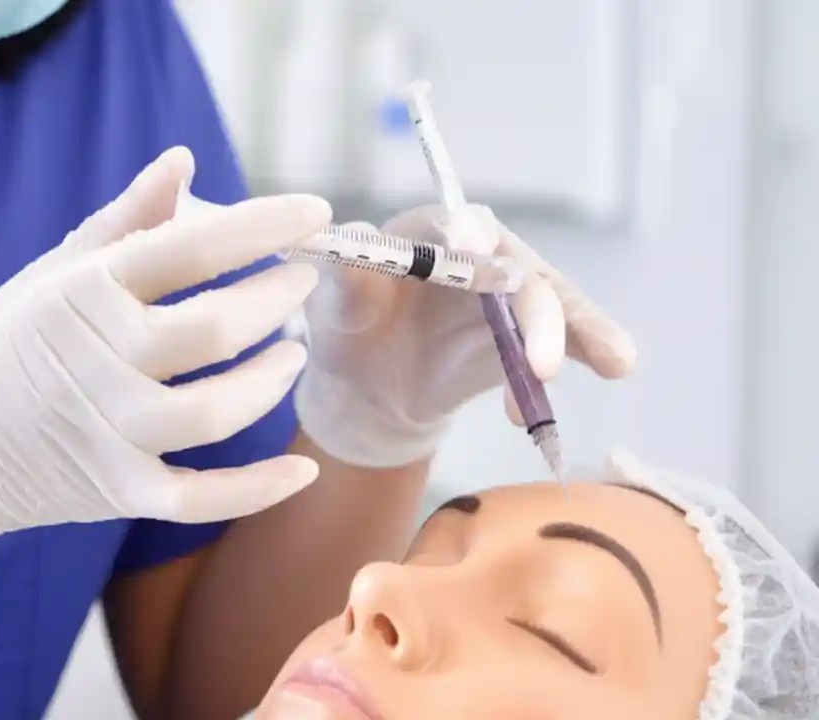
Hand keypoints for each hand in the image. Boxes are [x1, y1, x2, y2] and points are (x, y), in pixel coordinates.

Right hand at [0, 147, 331, 608]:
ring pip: (216, 412)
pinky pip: (197, 498)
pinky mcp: (114, 490)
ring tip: (292, 355)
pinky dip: (255, 490)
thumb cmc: (5, 345)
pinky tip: (302, 470)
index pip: (191, 247)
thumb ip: (126, 220)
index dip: (263, 225)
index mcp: (84, 291)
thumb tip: (182, 159)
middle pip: (216, 328)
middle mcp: (98, 359)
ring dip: (270, 381)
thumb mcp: (53, 272)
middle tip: (301, 280)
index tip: (314, 213)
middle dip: (276, 297)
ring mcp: (106, 430)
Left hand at [293, 204, 635, 467]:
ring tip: (613, 360)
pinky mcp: (531, 332)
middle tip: (541, 361)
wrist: (370, 383)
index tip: (477, 255)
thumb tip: (357, 242)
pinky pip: (569, 335)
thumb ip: (346, 280)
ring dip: (579, 331)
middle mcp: (478, 252)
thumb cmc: (348, 328)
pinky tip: (618, 364)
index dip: (466, 238)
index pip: (452, 225)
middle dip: (535, 312)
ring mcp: (510, 293)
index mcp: (425, 232)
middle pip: (515, 269)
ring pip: (551, 302)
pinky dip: (595, 347)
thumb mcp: (332, 307)